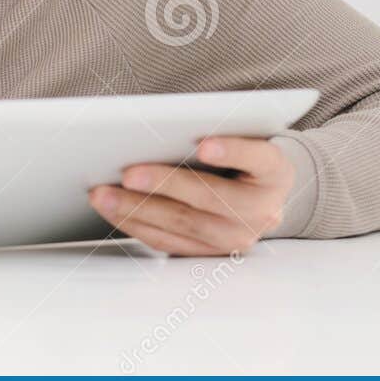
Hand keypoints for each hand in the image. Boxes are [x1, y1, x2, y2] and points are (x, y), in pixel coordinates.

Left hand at [88, 136, 292, 256]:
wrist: (259, 191)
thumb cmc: (240, 154)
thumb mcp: (243, 135)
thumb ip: (218, 131)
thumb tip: (162, 127)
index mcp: (276, 172)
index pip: (259, 159)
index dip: (233, 151)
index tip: (205, 145)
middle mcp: (264, 210)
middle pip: (209, 198)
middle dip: (163, 185)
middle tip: (127, 174)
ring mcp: (238, 238)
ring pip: (183, 225)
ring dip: (137, 210)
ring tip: (103, 194)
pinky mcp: (210, 253)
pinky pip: (170, 242)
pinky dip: (137, 225)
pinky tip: (112, 209)